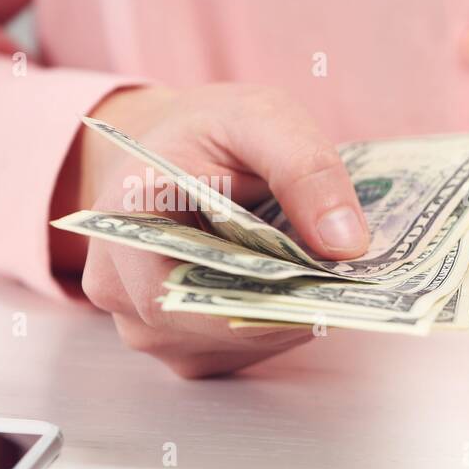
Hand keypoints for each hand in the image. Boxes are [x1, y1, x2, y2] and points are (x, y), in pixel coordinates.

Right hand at [55, 84, 370, 377]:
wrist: (176, 153)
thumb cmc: (211, 133)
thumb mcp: (264, 119)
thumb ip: (305, 170)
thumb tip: (346, 245)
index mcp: (123, 224)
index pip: (185, 290)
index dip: (263, 295)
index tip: (327, 284)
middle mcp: (120, 289)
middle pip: (218, 325)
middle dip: (290, 304)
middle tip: (348, 280)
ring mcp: (146, 327)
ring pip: (237, 343)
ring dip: (290, 315)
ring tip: (326, 276)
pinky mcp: (181, 346)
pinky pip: (242, 349)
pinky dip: (281, 323)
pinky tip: (301, 287)